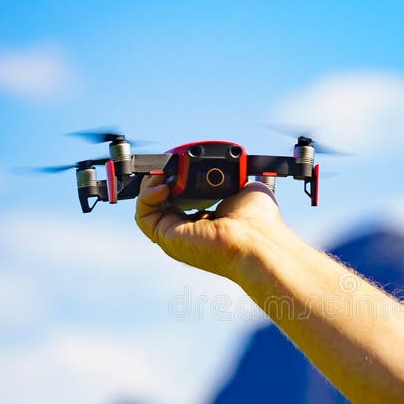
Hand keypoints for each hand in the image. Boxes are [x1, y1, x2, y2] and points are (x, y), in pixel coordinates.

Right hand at [135, 176, 282, 280]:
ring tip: (165, 171)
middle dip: (163, 177)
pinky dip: (147, 196)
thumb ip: (232, 177)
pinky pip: (144, 215)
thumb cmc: (260, 221)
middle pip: (163, 201)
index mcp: (209, 220)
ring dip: (152, 184)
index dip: (179, 178)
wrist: (258, 239)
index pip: (184, 198)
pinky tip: (163, 184)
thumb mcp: (245, 187)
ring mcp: (177, 235)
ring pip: (150, 208)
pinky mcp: (166, 238)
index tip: (184, 163)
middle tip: (173, 164)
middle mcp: (190, 230)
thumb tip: (227, 166)